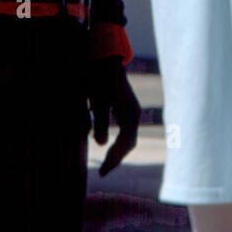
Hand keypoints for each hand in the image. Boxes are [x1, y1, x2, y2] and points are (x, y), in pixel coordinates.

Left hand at [87, 57, 140, 175]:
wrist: (104, 59)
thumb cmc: (99, 78)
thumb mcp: (96, 100)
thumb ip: (99, 122)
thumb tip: (101, 145)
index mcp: (130, 112)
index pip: (126, 142)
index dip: (114, 158)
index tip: (103, 171)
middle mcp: (135, 112)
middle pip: (129, 142)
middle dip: (116, 158)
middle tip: (103, 172)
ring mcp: (132, 111)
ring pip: (129, 138)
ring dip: (118, 151)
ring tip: (106, 164)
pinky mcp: (127, 109)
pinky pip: (127, 131)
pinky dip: (119, 142)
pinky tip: (110, 148)